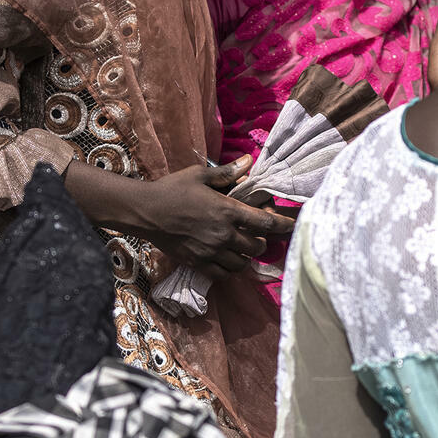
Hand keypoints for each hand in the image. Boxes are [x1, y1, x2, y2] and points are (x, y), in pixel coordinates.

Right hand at [129, 160, 294, 273]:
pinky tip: (227, 260)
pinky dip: (230, 269)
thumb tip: (248, 162)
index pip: (265, 223)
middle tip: (258, 235)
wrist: (146, 212)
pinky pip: (223, 274)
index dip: (283, 224)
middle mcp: (223, 235)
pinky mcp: (198, 263)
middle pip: (257, 246)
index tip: (292, 225)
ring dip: (246, 256)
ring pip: (241, 263)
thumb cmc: (172, 189)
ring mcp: (211, 252)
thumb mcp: (200, 175)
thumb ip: (227, 173)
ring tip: (242, 248)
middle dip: (262, 241)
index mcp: (227, 211)